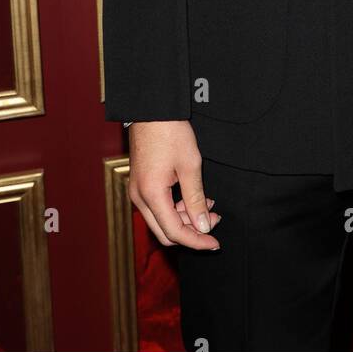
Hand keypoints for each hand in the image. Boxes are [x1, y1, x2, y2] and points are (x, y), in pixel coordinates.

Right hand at [127, 120, 220, 248]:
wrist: (152, 109)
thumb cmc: (171, 132)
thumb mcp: (190, 165)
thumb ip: (196, 199)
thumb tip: (204, 226)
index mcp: (151, 195)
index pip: (174, 232)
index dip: (197, 241)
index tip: (215, 242)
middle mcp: (139, 198)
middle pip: (165, 232)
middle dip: (191, 231)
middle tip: (214, 221)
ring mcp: (137, 191)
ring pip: (162, 220)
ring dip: (185, 218)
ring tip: (208, 205)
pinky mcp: (140, 184)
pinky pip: (158, 207)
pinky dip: (176, 208)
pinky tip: (193, 197)